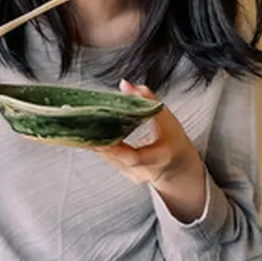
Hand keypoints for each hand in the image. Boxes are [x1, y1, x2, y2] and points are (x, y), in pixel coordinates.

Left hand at [96, 81, 206, 209]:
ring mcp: (133, 175)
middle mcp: (144, 171)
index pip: (134, 157)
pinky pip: (109, 158)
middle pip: (116, 158)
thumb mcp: (167, 119)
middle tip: (83, 124)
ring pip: (109, 158)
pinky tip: (93, 133)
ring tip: (84, 124)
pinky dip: (102, 145)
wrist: (178, 166)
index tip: (100, 139)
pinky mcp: (125, 173)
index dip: (115, 149)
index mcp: (158, 158)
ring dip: (97, 141)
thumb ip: (148, 100)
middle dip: (99, 140)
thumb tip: (125, 85)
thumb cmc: (173, 141)